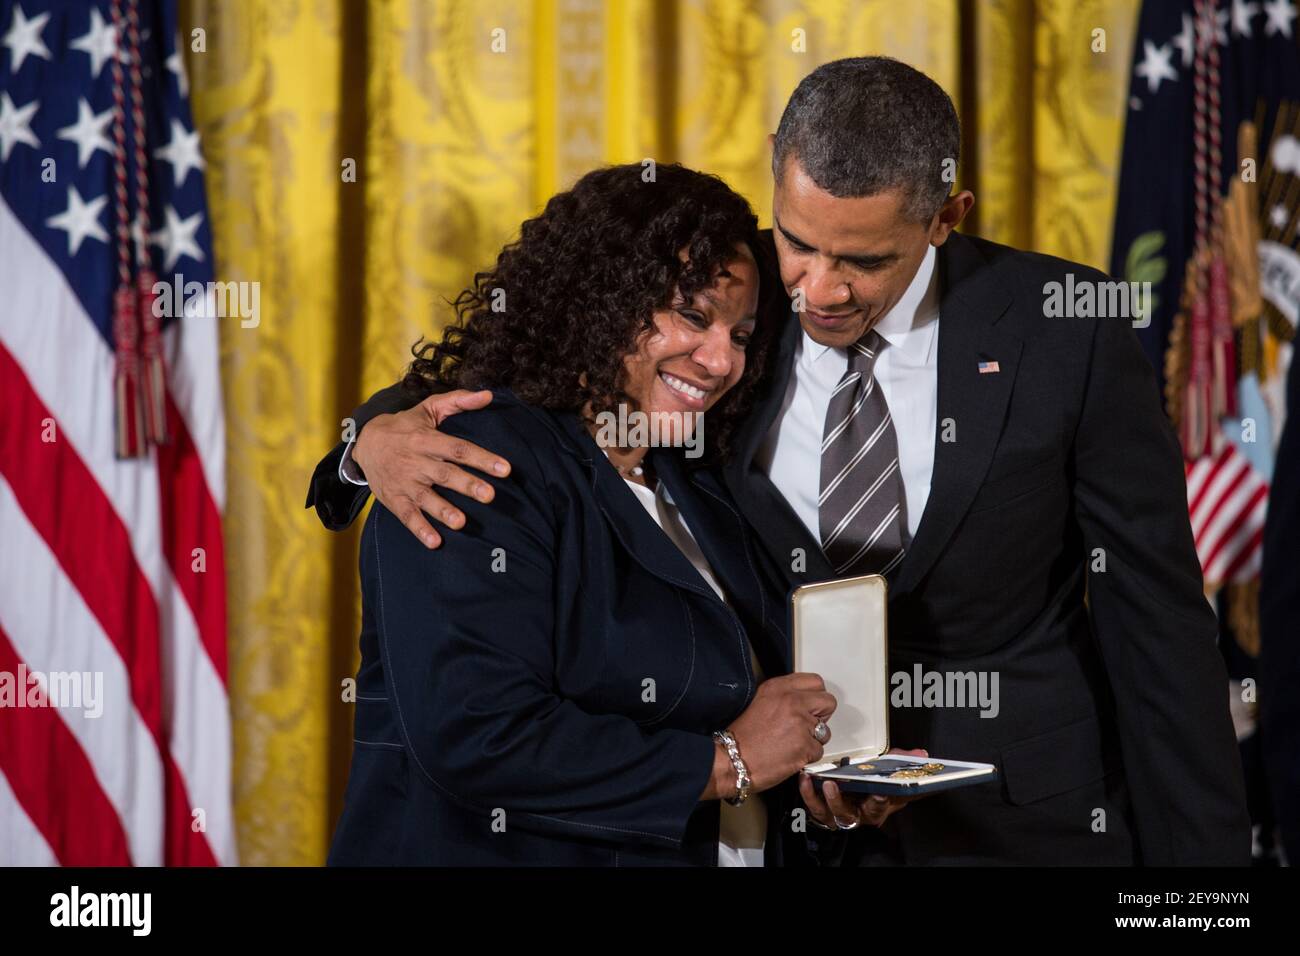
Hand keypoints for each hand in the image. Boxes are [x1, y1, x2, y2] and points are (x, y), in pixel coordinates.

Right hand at [351, 389, 511, 548]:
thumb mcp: (428, 408)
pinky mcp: (395, 499)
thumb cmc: (406, 426)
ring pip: (426, 498)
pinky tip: (434, 542)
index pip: (458, 448)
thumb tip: (489, 394)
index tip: (505, 469)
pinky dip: (419, 529)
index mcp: (427, 439)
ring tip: (460, 522)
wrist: (365, 442)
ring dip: (443, 511)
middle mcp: (417, 462)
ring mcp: (405, 482)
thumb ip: (459, 401)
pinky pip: (407, 516)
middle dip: (467, 485)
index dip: (482, 458)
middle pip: (445, 474)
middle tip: (490, 496)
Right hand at [718, 673, 836, 794]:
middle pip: (828, 702)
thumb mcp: (760, 702)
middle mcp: (792, 701)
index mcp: (779, 688)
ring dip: (814, 739)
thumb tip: (804, 701)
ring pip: (825, 731)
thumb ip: (784, 697)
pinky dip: (807, 756)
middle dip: (822, 716)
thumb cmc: (743, 737)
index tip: (810, 706)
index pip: (815, 682)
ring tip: (794, 743)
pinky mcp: (805, 746)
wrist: (733, 760)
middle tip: (808, 725)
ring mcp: (800, 724)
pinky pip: (818, 751)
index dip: (815, 697)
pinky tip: (791, 755)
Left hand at [799, 747, 928, 830]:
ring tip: (817, 781)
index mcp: (876, 807)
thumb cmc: (877, 783)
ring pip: (827, 812)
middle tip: (833, 785)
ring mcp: (838, 812)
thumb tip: (920, 754)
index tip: (878, 794)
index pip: (878, 808)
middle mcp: (857, 814)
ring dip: (819, 798)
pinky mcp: (822, 807)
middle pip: (847, 814)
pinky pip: (813, 805)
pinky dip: (807, 792)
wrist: (864, 789)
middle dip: (838, 801)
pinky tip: (805, 778)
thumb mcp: (891, 771)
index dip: (878, 803)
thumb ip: (905, 762)